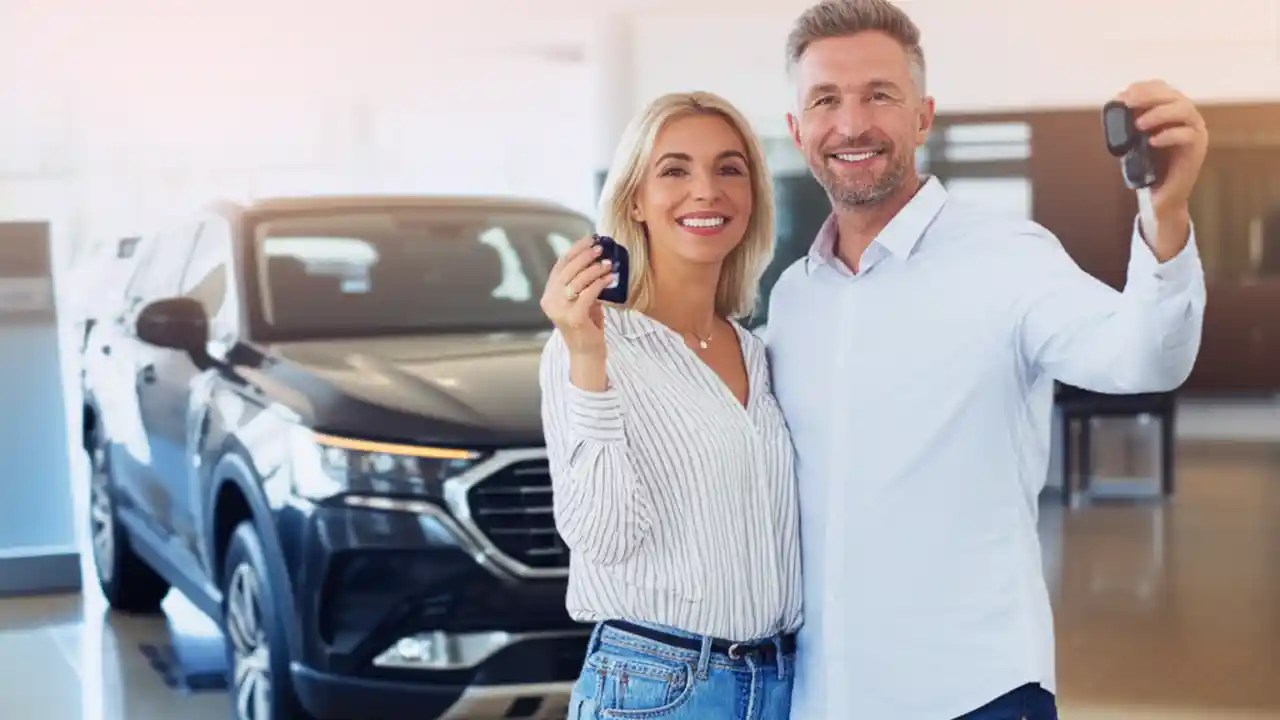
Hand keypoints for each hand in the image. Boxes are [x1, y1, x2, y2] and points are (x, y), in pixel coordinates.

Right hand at [540, 235, 615, 358]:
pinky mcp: (573, 317)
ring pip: (578, 280)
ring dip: (595, 269)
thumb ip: (583, 283)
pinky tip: (610, 278)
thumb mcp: (581, 300)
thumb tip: (598, 259)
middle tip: (600, 248)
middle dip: (585, 256)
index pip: (560, 265)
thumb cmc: (586, 325)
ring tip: (608, 263)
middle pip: (568, 270)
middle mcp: (550, 301)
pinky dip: (600, 283)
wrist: (586, 353)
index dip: (575, 250)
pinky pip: (588, 293)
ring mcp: (560, 310)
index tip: (590, 239)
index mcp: (549, 294)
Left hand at [1115, 80, 1208, 258]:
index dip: (1144, 88)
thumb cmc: (1148, 165)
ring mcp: (1195, 133)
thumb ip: (1129, 122)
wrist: (1160, 196)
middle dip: (1149, 96)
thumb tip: (1114, 104)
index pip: (1164, 89)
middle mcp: (1187, 118)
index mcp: (1173, 112)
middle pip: (1174, 96)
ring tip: (1139, 125)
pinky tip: (1152, 142)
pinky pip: (1188, 136)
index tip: (1123, 95)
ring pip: (1185, 110)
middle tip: (1128, 103)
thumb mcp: (1135, 140)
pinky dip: (1169, 135)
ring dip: (1159, 113)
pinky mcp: (1196, 150)